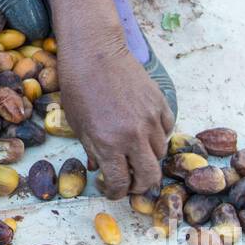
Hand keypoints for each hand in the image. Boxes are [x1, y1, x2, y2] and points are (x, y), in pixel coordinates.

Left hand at [57, 24, 172, 198]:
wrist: (95, 51)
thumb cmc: (78, 86)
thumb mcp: (78, 124)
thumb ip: (93, 149)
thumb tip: (103, 168)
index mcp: (108, 143)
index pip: (120, 183)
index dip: (115, 192)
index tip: (112, 190)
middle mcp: (133, 135)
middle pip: (149, 177)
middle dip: (140, 186)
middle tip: (131, 183)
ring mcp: (150, 119)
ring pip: (160, 153)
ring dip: (148, 158)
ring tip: (135, 152)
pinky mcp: (160, 103)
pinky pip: (167, 130)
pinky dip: (158, 136)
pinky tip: (145, 132)